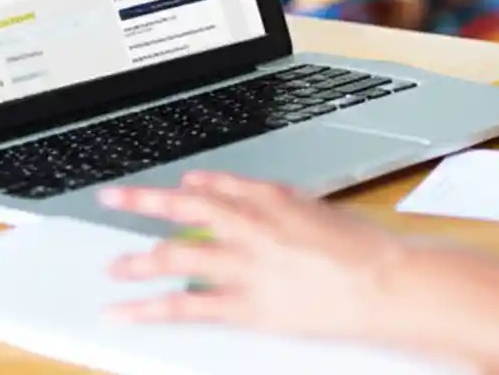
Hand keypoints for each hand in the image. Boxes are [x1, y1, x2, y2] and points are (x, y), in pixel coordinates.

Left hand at [98, 171, 417, 342]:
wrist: (385, 285)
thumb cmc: (363, 250)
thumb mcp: (318, 209)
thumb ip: (272, 196)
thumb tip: (227, 186)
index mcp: (271, 201)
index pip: (220, 186)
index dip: (194, 185)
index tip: (178, 185)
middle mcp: (250, 228)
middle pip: (187, 211)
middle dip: (145, 203)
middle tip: (113, 200)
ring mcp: (245, 268)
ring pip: (179, 259)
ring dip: (140, 262)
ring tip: (114, 267)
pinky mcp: (247, 306)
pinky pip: (189, 308)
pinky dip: (152, 310)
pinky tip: (126, 313)